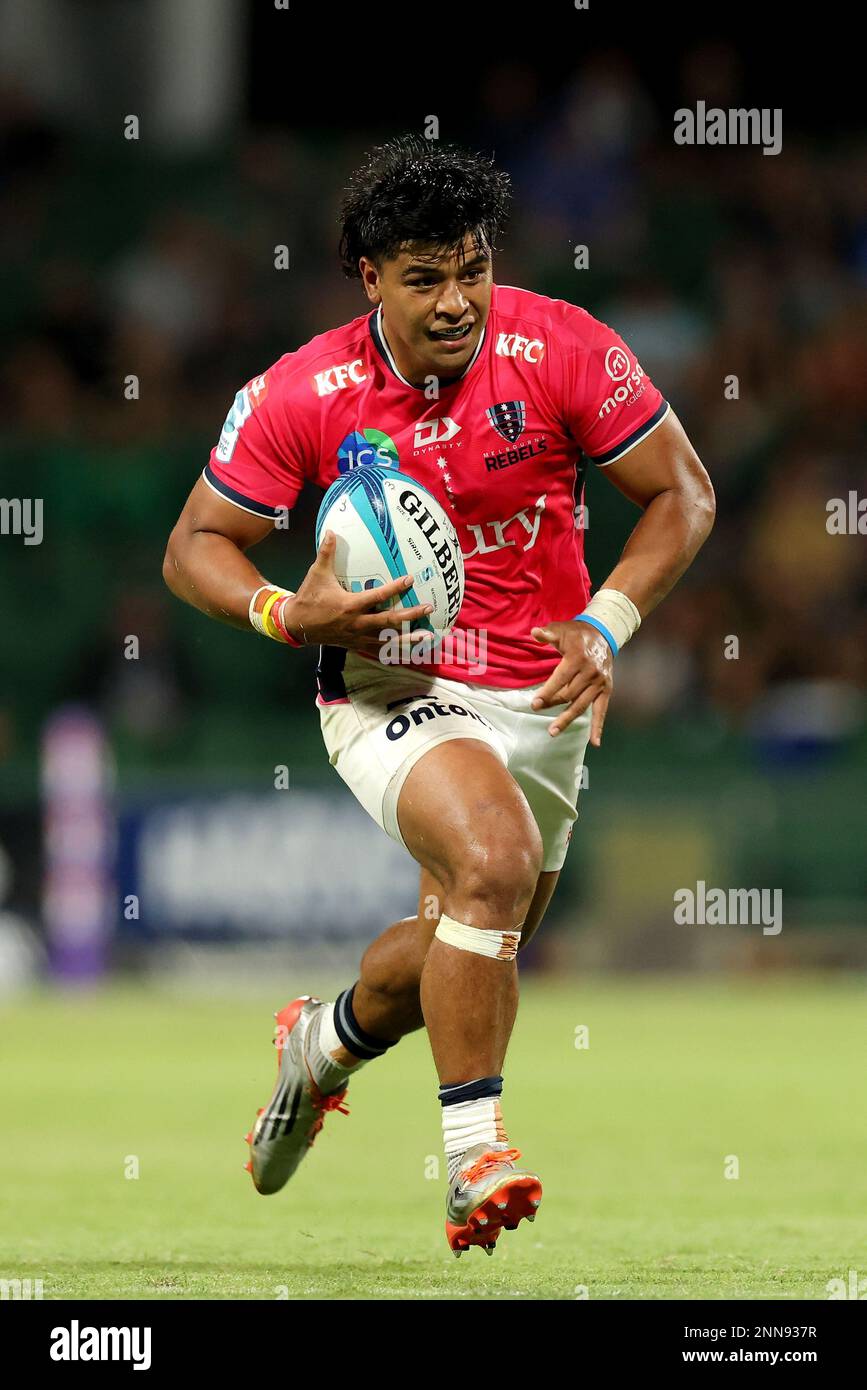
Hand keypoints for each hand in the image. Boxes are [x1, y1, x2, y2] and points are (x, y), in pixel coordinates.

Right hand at [281, 531, 433, 657]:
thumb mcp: (317, 574)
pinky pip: (378, 650)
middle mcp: (357, 623)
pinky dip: (393, 652)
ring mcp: (357, 637)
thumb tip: (332, 531)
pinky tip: (408, 652)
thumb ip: (326, 552)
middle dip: (410, 615)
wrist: (296, 625)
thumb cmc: (309, 598)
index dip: (395, 588)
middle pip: (389, 621)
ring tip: (427, 636)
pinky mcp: (355, 645)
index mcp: (350, 605)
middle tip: (428, 608)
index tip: (410, 579)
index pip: (378, 596)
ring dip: (408, 639)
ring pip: (387, 640)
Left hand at [529, 620, 613, 743]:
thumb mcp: (561, 629)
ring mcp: (600, 683)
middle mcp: (591, 672)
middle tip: (537, 710)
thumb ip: (548, 633)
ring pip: (581, 705)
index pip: (560, 679)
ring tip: (552, 731)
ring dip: (567, 719)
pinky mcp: (606, 690)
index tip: (535, 704)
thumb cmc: (577, 634)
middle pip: (569, 693)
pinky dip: (598, 727)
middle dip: (552, 703)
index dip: (547, 692)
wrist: (603, 634)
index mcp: (578, 658)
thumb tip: (534, 633)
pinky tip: (594, 742)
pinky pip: (602, 710)